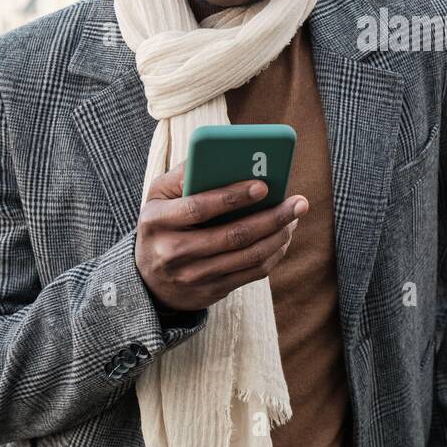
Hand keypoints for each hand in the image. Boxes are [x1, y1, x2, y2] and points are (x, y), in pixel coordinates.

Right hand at [135, 161, 307, 313]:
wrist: (148, 281)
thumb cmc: (161, 224)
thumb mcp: (158, 197)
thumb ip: (182, 174)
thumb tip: (219, 154)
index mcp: (157, 221)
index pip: (199, 208)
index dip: (232, 197)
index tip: (264, 186)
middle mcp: (173, 252)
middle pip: (232, 235)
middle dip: (271, 217)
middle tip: (298, 202)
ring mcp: (192, 276)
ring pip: (247, 256)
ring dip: (278, 235)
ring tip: (295, 217)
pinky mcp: (210, 292)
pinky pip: (251, 273)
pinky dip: (273, 254)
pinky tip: (283, 236)